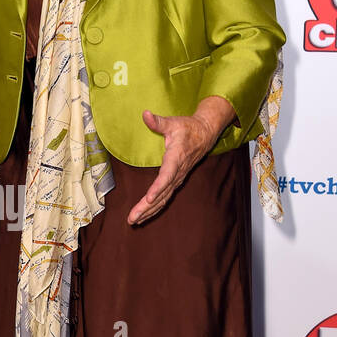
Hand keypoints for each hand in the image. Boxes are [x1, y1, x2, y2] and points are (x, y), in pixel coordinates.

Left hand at [127, 97, 233, 225]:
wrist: (205, 135)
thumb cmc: (187, 128)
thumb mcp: (173, 122)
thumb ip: (158, 122)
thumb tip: (145, 114)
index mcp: (176, 158)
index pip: (167, 176)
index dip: (157, 188)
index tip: (148, 199)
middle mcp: (177, 172)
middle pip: (162, 193)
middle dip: (147, 208)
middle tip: (132, 219)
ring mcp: (177, 179)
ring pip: (163, 199)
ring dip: (148, 212)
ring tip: (134, 221)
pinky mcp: (175, 182)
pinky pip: (165, 198)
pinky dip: (154, 209)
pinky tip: (144, 216)